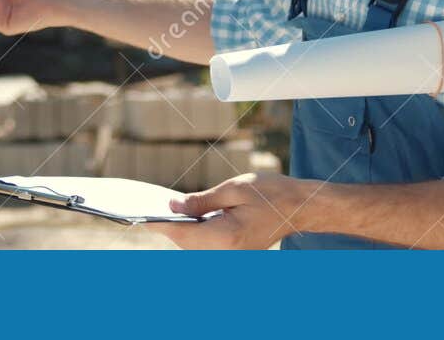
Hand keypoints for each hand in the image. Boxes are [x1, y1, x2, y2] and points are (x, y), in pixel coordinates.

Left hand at [145, 173, 309, 249]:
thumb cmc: (271, 192)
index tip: (141, 215)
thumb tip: (173, 206)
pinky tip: (190, 217)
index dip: (160, 224)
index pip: (183, 233)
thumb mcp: (234, 188)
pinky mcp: (236, 253)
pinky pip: (208, 246)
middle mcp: (227, 252)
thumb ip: (201, 200)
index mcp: (225, 236)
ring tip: (170, 210)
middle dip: (170, 226)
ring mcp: (233, 256)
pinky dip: (196, 233)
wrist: (302, 207)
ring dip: (183, 230)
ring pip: (196, 246)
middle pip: (186, 242)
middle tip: (153, 207)